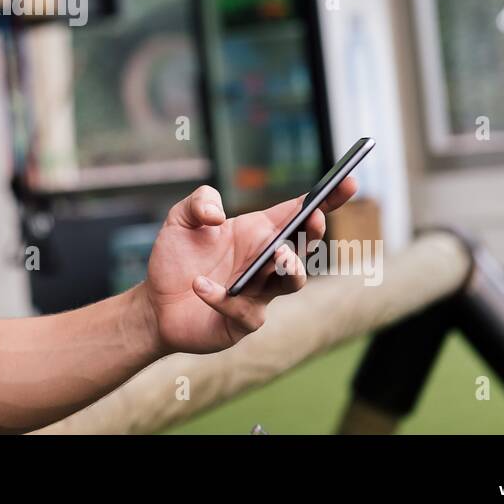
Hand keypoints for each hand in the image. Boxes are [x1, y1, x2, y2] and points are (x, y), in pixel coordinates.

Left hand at [140, 179, 356, 354]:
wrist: (155, 302)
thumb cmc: (176, 258)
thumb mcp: (180, 219)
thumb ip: (199, 201)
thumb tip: (219, 215)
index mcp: (258, 232)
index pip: (299, 213)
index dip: (327, 199)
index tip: (349, 181)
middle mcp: (265, 262)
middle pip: (304, 247)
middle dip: (313, 232)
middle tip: (313, 219)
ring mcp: (259, 293)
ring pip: (291, 282)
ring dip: (290, 268)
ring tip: (277, 255)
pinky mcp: (242, 321)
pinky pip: (244, 311)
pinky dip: (222, 297)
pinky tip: (200, 285)